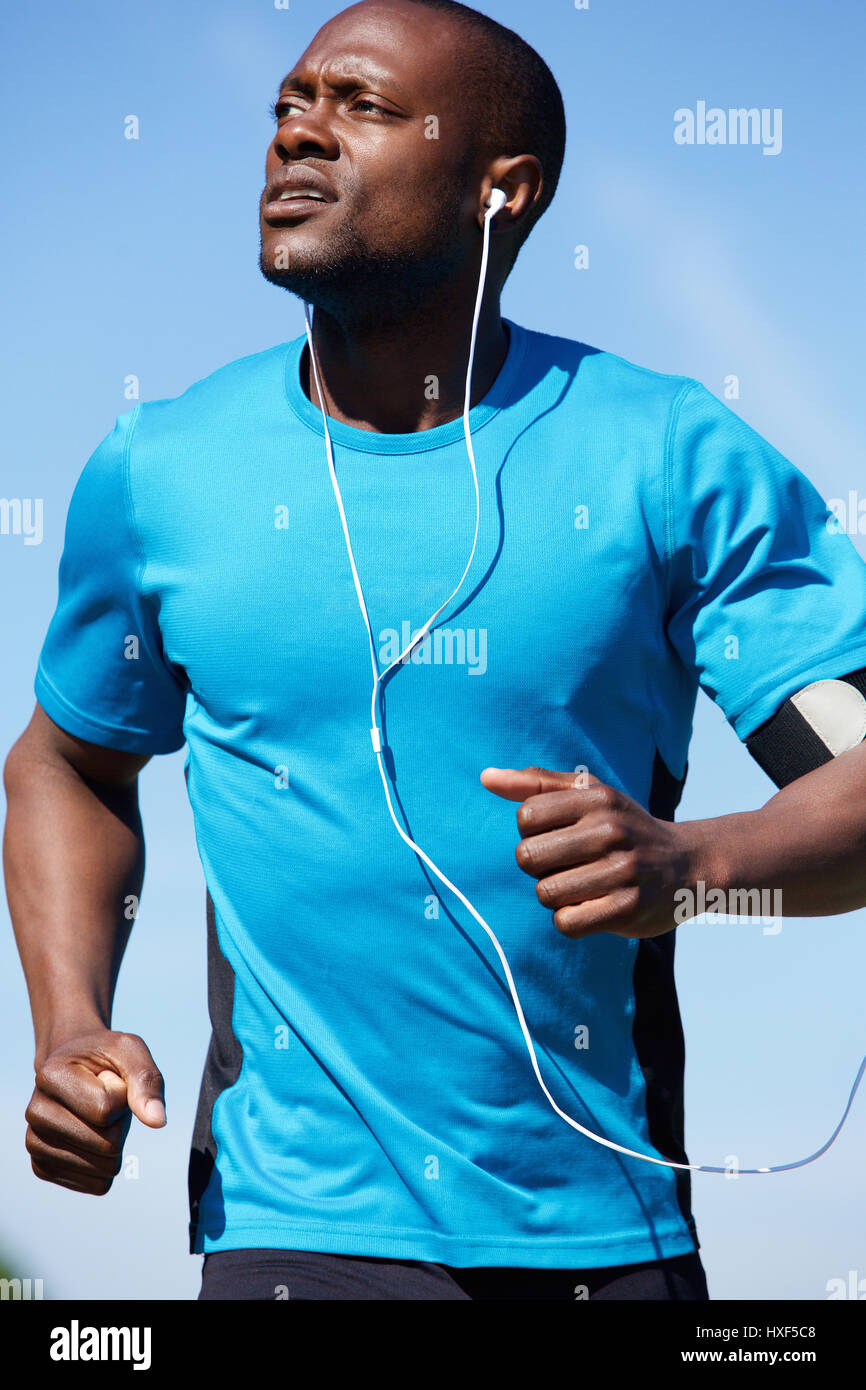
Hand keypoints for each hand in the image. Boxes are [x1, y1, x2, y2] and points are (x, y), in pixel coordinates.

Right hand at [25, 1030, 165, 1194]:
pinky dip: (106, 1164)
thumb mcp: (129, 1050)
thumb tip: (157, 1121)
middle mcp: (34, 1112)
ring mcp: (35, 1143)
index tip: (109, 1078)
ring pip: (104, 1168)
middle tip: (105, 1098)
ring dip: (114, 1142)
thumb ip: (146, 1080)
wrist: (73, 1065)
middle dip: (120, 1122)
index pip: (106, 1109)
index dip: (123, 1094)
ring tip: (97, 1115)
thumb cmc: (104, 1056)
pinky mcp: (43, 1168)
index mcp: (50, 1076)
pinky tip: (91, 1136)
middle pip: (107, 1144)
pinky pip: (97, 1185)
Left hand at [480, 765, 697, 939]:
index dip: (531, 832)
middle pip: (528, 857)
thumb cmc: (622, 827)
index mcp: (597, 797)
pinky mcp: (628, 909)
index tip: (555, 835)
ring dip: (555, 895)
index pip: (525, 816)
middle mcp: (611, 830)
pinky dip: (569, 920)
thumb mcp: (588, 794)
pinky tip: (590, 907)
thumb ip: (534, 784)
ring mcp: (622, 870)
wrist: (688, 865)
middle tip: (566, 865)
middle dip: (538, 867)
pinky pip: (566, 922)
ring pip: (545, 893)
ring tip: (580, 885)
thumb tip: (485, 777)